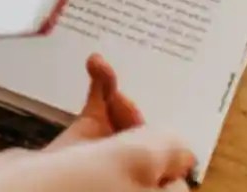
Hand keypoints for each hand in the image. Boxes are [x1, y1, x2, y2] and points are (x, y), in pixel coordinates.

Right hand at [0, 55, 194, 191]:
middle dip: (139, 116)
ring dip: (117, 96)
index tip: (155, 128)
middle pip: (149, 151)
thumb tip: (181, 147)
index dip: (171, 149)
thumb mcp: (132, 163)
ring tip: (103, 71)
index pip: (177, 181)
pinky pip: (91, 123)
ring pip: (120, 131)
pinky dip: (96, 93)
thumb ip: (164, 147)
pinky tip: (96, 66)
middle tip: (121, 101)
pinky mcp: (65, 163)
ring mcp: (92, 181)